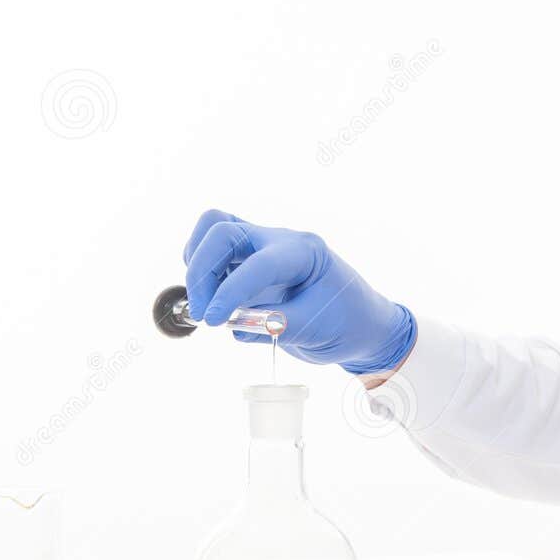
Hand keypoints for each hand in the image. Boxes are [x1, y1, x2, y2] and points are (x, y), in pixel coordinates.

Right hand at [182, 211, 415, 374]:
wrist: (361, 324)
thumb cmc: (348, 323)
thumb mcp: (319, 330)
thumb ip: (278, 325)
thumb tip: (236, 324)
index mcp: (305, 253)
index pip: (258, 264)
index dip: (231, 292)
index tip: (215, 321)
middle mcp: (280, 241)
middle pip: (223, 231)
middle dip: (203, 271)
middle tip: (205, 314)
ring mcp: (262, 247)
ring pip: (214, 229)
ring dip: (197, 265)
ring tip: (204, 304)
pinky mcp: (248, 262)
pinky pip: (214, 249)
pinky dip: (202, 270)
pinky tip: (211, 298)